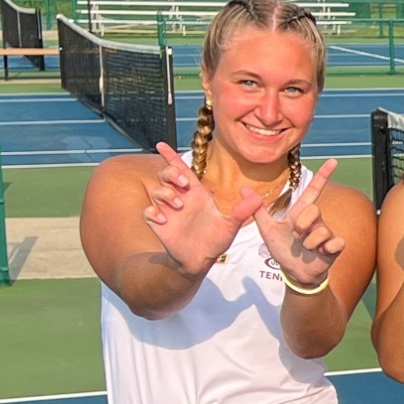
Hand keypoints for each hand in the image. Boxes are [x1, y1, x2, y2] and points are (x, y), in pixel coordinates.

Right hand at [142, 141, 263, 276]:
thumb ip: (243, 211)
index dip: (171, 156)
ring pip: (156, 190)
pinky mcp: (159, 224)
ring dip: (166, 194)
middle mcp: (180, 198)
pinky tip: (164, 219)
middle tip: (183, 185)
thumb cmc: (216, 239)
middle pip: (166, 174)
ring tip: (179, 207)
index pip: (182, 169)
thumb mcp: (231, 225)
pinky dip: (153, 212)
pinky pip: (148, 212)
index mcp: (196, 194)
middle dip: (171, 173)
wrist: (201, 259)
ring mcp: (168, 211)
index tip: (161, 144)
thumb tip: (256, 196)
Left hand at [254, 158, 345, 289]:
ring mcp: (326, 233)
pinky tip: (320, 252)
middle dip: (301, 224)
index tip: (333, 160)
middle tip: (295, 235)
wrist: (294, 271)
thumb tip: (242, 188)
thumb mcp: (267, 229)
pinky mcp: (334, 246)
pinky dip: (325, 248)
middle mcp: (316, 220)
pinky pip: (335, 242)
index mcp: (301, 213)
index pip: (313, 190)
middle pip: (313, 209)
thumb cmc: (283, 248)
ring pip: (321, 229)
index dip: (323, 175)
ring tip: (305, 249)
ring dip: (308, 242)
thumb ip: (257, 210)